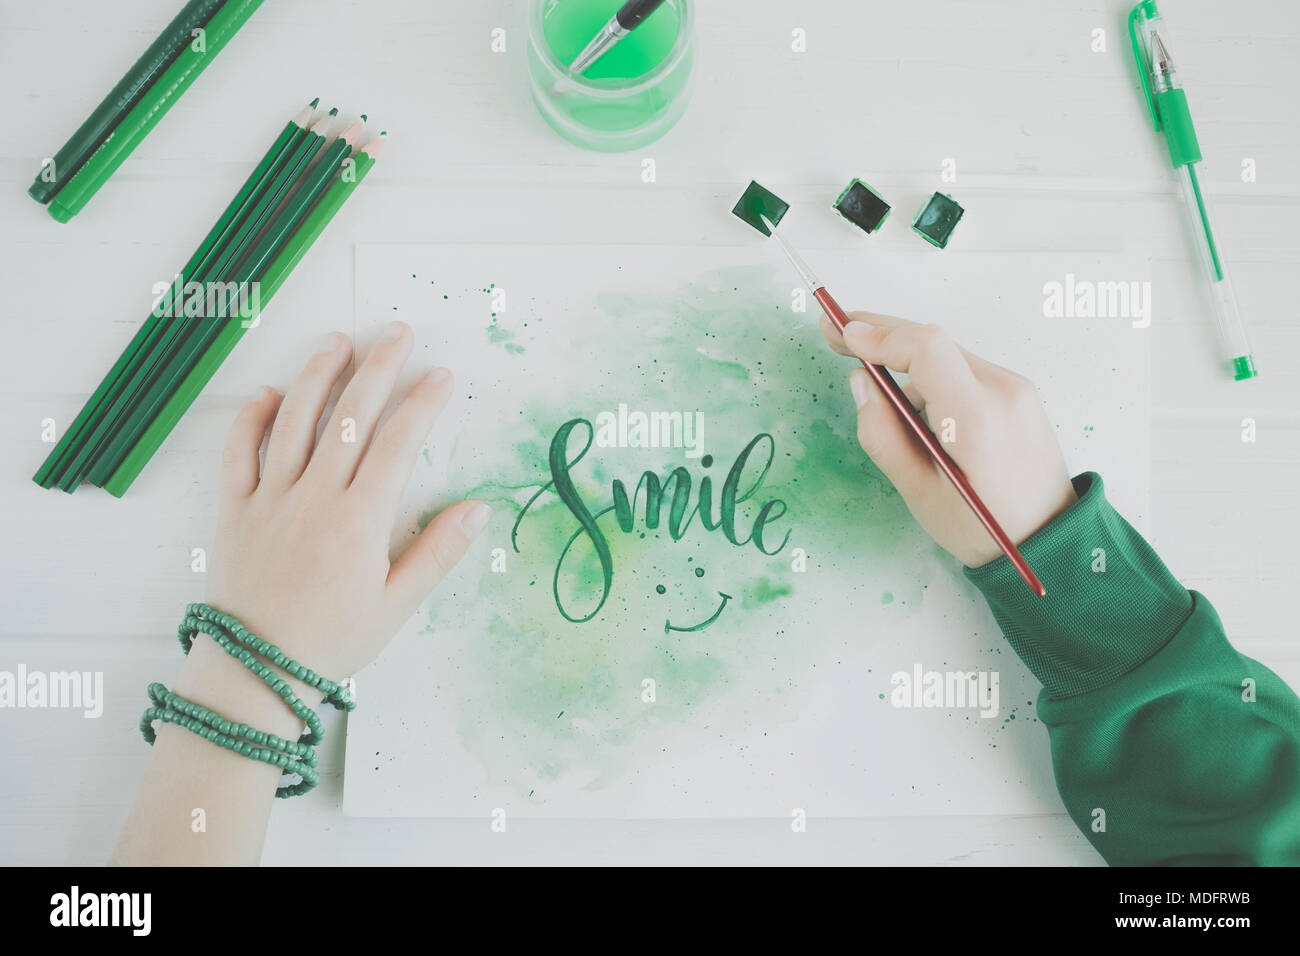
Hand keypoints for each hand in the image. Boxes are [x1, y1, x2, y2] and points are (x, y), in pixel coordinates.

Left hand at [204, 321, 490, 679]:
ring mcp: (270, 500)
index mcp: (359, 520)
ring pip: (295, 422)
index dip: (422, 403)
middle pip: (349, 417)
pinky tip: (271, 393)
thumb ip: (438, 552)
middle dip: (378, 369)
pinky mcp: (234, 511)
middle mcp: (314, 498)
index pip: (397, 443)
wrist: (255, 674)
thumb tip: (479, 508)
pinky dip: (253, 419)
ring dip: (318, 376)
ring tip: (338, 342)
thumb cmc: (333, 643)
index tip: (440, 376)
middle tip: (398, 333)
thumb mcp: (397, 605)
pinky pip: (239, 453)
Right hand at [822, 312, 1075, 567]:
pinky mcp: (1018, 393)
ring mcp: (1016, 388)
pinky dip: (933, 377)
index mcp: (976, 419)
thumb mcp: (919, 493)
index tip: (841, 334)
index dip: (879, 335)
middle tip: (836, 334)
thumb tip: (861, 383)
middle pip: (934, 342)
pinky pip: (964, 370)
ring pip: (947, 356)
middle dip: (881, 334)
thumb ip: (882, 434)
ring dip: (908, 365)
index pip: (926, 349)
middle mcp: (1003, 391)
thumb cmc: (985, 527)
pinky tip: (921, 412)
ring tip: (885, 404)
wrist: (1051, 537)